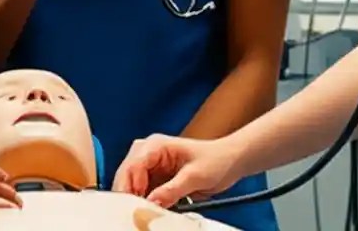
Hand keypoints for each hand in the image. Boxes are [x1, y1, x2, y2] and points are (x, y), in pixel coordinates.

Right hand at [112, 134, 241, 208]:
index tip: (137, 205)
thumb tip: (152, 202)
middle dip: (131, 194)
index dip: (131, 187)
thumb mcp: (195, 176)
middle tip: (137, 213)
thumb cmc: (216, 159)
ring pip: (133, 186)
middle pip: (127, 176)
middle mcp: (149, 153)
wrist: (230, 161)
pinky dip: (146, 202)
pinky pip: (144, 192)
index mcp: (156, 145)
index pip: (132, 166)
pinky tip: (153, 210)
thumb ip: (172, 190)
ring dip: (138, 200)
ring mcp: (151, 166)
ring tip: (147, 213)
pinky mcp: (156, 178)